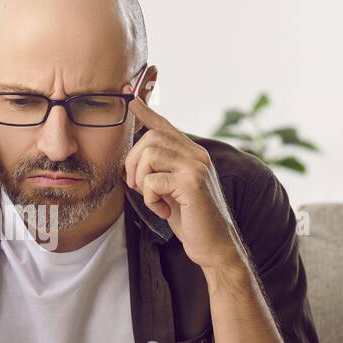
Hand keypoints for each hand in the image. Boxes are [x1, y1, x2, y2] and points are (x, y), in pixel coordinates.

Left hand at [123, 95, 239, 271]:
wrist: (213, 246)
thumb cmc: (190, 220)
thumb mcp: (172, 190)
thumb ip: (160, 170)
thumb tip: (135, 156)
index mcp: (192, 154)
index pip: (165, 125)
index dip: (145, 111)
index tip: (130, 97)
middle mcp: (197, 155)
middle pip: (149, 138)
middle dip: (133, 163)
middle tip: (138, 187)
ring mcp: (196, 167)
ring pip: (149, 155)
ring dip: (141, 181)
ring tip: (153, 199)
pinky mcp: (192, 184)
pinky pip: (153, 180)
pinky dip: (150, 199)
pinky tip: (164, 211)